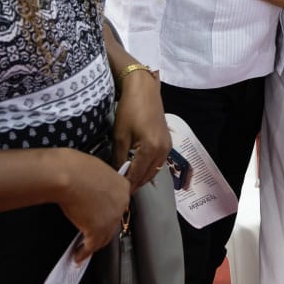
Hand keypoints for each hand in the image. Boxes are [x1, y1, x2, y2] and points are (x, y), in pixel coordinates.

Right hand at [56, 150, 131, 260]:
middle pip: (113, 223)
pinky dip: (84, 253)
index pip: (118, 205)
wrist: (68, 175)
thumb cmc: (76, 168)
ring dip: (93, 244)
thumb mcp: (95, 171)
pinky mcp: (98, 230)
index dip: (108, 213)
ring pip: (104, 237)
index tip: (100, 217)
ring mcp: (111, 218)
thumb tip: (92, 192)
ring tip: (84, 249)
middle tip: (90, 234)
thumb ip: (100, 185)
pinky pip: (91, 246)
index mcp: (123, 187)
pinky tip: (78, 255)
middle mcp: (121, 204)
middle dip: (102, 230)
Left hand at [114, 69, 170, 191]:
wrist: (144, 90)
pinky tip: (137, 169)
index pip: (136, 175)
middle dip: (134, 184)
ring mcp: (167, 147)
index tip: (115, 194)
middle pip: (147, 176)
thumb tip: (115, 175)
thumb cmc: (129, 110)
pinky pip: (158, 163)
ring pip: (154, 171)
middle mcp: (163, 151)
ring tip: (127, 182)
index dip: (126, 186)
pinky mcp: (168, 143)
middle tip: (119, 191)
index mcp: (151, 149)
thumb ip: (118, 158)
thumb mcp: (119, 136)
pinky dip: (148, 169)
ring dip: (142, 178)